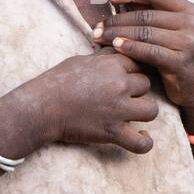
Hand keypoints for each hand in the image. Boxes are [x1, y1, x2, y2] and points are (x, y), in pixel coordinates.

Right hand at [28, 49, 157, 153]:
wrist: (42, 106)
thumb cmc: (57, 81)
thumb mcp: (81, 60)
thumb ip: (103, 58)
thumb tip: (115, 50)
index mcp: (112, 65)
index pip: (139, 62)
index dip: (132, 70)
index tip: (123, 77)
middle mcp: (119, 85)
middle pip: (146, 84)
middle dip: (137, 90)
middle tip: (122, 96)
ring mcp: (118, 110)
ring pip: (152, 110)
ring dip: (143, 112)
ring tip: (132, 114)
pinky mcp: (112, 132)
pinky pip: (141, 143)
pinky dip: (144, 142)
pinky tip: (142, 136)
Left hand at [92, 0, 193, 111]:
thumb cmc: (184, 56)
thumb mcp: (177, 31)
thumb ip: (156, 14)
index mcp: (190, 10)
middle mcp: (191, 23)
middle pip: (145, 16)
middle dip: (117, 20)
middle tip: (97, 26)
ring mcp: (188, 42)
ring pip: (144, 32)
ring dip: (117, 34)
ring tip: (99, 37)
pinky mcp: (181, 62)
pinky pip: (149, 52)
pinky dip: (130, 47)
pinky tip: (115, 46)